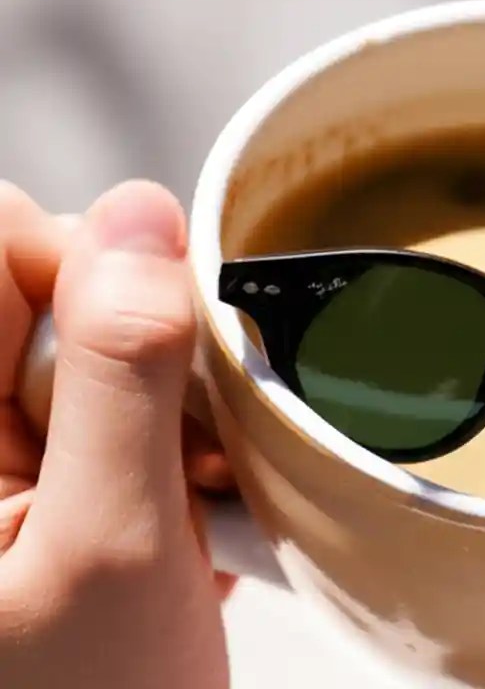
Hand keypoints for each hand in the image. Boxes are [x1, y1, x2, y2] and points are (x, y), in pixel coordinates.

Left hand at [0, 181, 229, 688]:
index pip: (1, 237)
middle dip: (145, 347)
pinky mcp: (42, 468)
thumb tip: (144, 217)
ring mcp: (2, 445)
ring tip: (187, 497)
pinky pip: (119, 398)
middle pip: (56, 280)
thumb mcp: (117, 545)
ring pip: (101, 338)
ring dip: (167, 405)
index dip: (95, 272)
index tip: (161, 369)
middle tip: (179, 454)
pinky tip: (178, 511)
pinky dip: (167, 441)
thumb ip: (125, 377)